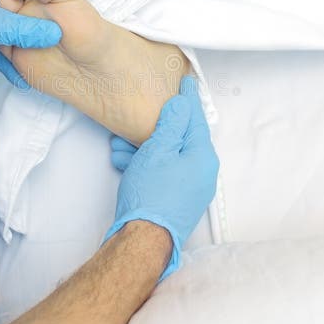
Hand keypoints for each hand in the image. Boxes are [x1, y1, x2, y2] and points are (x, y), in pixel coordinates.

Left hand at [0, 0, 61, 84]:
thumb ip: (24, 31)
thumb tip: (56, 33)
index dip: (44, 17)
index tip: (61, 37)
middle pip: (22, 14)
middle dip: (33, 38)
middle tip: (51, 57)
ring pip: (9, 31)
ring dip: (20, 51)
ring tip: (37, 71)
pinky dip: (5, 56)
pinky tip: (18, 75)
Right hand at [104, 76, 218, 279]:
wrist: (142, 241)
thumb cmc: (150, 195)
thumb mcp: (158, 150)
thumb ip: (171, 124)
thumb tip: (182, 105)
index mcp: (203, 157)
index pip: (195, 119)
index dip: (187, 99)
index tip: (185, 82)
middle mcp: (202, 173)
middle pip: (180, 138)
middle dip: (155, 127)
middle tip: (137, 116)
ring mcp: (190, 189)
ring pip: (168, 156)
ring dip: (144, 147)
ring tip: (120, 143)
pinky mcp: (176, 200)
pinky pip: (164, 172)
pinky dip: (146, 164)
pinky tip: (125, 161)